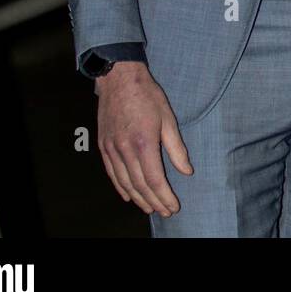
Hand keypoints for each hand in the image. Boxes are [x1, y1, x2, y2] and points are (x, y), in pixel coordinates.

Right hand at [96, 61, 191, 217]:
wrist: (119, 80)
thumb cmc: (147, 95)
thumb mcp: (168, 118)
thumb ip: (176, 148)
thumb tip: (186, 171)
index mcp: (143, 143)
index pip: (155, 179)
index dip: (165, 196)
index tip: (174, 206)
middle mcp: (125, 150)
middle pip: (140, 185)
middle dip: (154, 201)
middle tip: (165, 211)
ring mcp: (111, 149)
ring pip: (124, 183)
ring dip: (138, 198)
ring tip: (150, 208)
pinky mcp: (103, 146)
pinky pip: (112, 173)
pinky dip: (120, 187)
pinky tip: (128, 196)